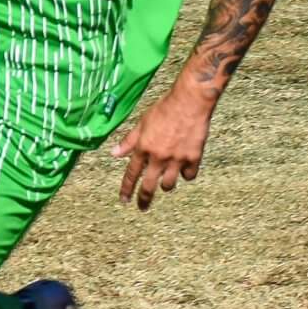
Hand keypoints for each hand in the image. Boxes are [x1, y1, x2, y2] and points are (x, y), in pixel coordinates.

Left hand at [109, 89, 214, 210]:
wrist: (190, 101)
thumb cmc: (165, 108)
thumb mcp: (142, 122)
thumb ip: (129, 141)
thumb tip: (114, 154)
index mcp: (144, 148)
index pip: (131, 174)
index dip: (126, 189)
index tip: (124, 200)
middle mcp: (158, 157)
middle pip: (148, 186)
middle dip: (143, 199)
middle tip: (142, 207)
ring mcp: (177, 159)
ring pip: (169, 185)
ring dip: (166, 185)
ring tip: (166, 182)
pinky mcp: (193, 157)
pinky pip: (189, 175)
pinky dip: (186, 174)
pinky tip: (185, 169)